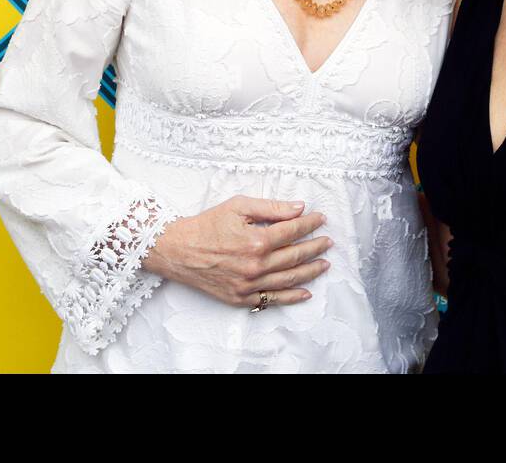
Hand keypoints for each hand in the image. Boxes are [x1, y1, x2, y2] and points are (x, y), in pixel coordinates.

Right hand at [141, 195, 332, 308]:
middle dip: (315, 247)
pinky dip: (291, 297)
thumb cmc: (206, 225)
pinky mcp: (240, 298)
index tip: (320, 219)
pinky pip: (272, 299)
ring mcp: (248, 285)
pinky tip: (306, 292)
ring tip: (324, 264)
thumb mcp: (238, 206)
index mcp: (256, 241)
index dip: (310, 224)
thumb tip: (299, 208)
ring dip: (310, 271)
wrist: (177, 250)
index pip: (293, 231)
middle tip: (328, 242)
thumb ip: (271, 207)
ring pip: (289, 279)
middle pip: (295, 256)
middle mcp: (255, 265)